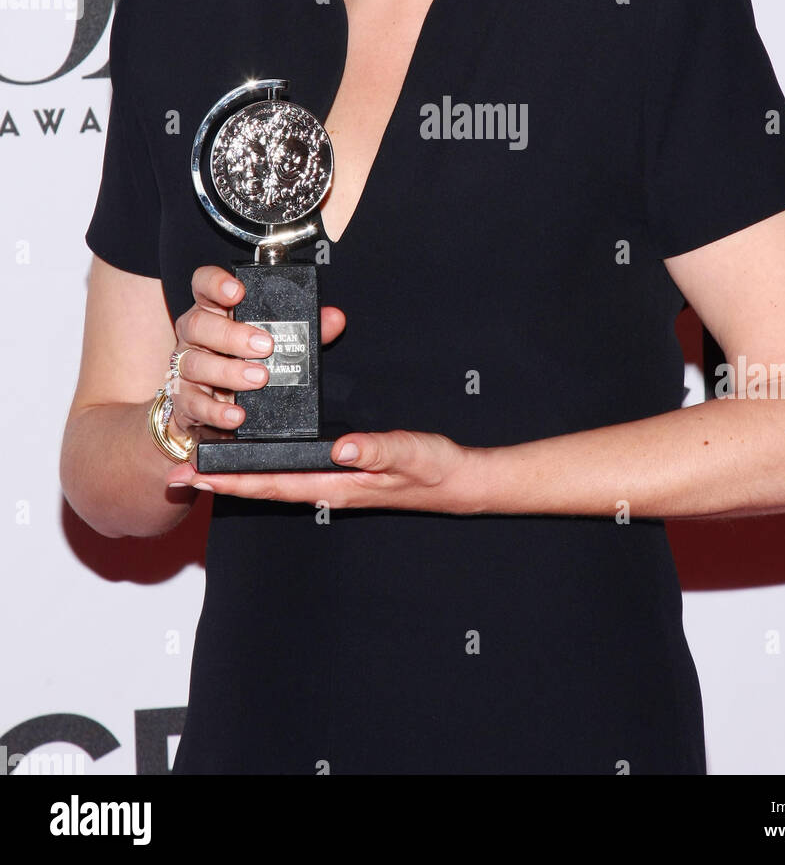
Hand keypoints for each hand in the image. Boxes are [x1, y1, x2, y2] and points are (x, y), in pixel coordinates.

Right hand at [164, 265, 345, 442]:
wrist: (214, 405)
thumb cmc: (246, 360)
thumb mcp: (276, 340)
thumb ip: (304, 328)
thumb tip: (334, 319)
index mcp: (214, 310)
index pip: (203, 284)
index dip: (216, 283)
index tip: (237, 291)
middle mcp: (194, 334)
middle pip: (198, 324)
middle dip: (231, 334)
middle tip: (265, 346)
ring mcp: (185, 366)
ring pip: (194, 363)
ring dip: (228, 372)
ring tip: (259, 379)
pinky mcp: (184, 400)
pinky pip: (193, 404)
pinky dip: (216, 411)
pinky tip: (237, 414)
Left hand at [166, 428, 481, 515]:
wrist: (457, 481)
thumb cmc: (434, 468)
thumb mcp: (410, 453)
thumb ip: (377, 450)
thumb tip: (342, 448)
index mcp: (337, 484)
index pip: (274, 484)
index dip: (233, 481)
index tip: (195, 476)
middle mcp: (327, 487)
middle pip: (262, 486)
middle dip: (219, 482)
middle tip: (176, 474)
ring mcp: (332, 482)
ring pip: (273, 480)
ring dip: (236, 475)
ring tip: (200, 467)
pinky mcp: (340, 472)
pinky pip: (292, 471)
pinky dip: (264, 466)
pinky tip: (253, 457)